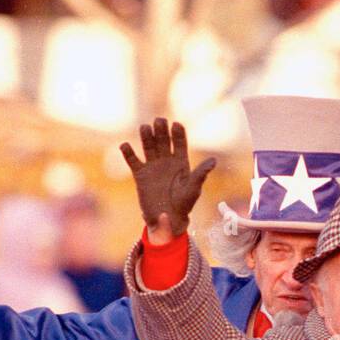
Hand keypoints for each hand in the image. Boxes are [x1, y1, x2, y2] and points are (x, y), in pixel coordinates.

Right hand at [119, 118, 215, 242]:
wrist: (168, 219)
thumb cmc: (184, 204)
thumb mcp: (193, 188)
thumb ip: (201, 173)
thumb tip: (214, 161)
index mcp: (181, 162)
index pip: (180, 143)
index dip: (178, 133)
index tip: (176, 125)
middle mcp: (166, 160)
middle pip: (163, 140)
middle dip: (161, 130)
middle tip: (159, 120)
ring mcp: (153, 166)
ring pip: (148, 146)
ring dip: (146, 136)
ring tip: (145, 128)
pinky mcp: (140, 175)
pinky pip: (133, 161)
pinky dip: (128, 153)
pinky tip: (125, 145)